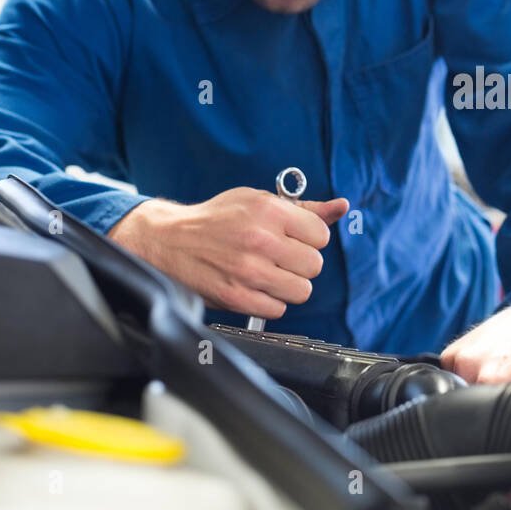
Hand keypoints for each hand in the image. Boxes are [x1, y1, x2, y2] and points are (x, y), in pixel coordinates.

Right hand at [107, 187, 348, 319]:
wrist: (170, 241)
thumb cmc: (217, 219)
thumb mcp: (259, 201)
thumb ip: (306, 208)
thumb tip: (341, 207)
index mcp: (270, 211)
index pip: (321, 235)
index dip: (310, 239)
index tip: (293, 239)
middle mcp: (261, 240)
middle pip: (315, 265)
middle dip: (300, 262)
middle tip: (280, 257)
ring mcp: (249, 271)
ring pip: (301, 290)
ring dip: (289, 285)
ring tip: (269, 273)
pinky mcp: (237, 297)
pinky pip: (278, 309)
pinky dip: (270, 301)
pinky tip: (255, 286)